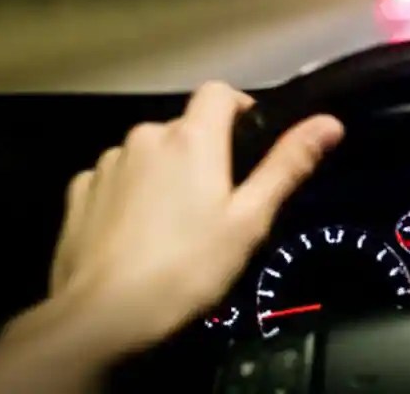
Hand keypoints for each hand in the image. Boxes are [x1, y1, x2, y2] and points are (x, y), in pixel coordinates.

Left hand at [49, 81, 343, 352]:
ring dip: (164, 173)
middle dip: (202, 152)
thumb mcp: (250, 221)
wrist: (103, 317)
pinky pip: (115, 179)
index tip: (249, 143)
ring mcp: (107, 164)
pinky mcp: (79, 193)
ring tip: (175, 224)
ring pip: (148, 154)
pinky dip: (129, 194)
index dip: (238, 108)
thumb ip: (287, 166)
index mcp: (192, 138)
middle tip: (218, 203)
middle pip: (183, 127)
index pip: (218, 92)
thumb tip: (330, 122)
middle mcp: (146, 137)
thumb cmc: (187, 268)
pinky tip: (136, 234)